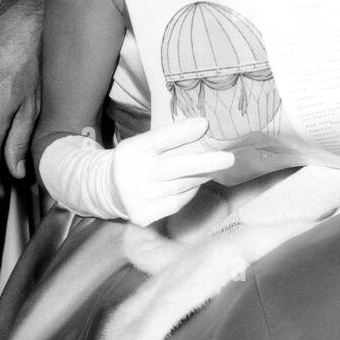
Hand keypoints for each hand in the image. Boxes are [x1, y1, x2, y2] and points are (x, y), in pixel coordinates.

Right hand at [111, 117, 233, 225]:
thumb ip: (168, 140)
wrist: (110, 190)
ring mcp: (137, 197)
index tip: (205, 124)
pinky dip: (190, 191)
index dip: (182, 133)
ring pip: (180, 186)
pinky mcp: (144, 215)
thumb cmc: (139, 160)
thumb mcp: (144, 144)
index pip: (159, 139)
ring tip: (219, 165)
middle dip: (204, 162)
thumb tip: (205, 129)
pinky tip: (196, 183)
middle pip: (174, 168)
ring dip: (202, 175)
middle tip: (229, 158)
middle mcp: (132, 174)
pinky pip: (177, 202)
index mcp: (132, 150)